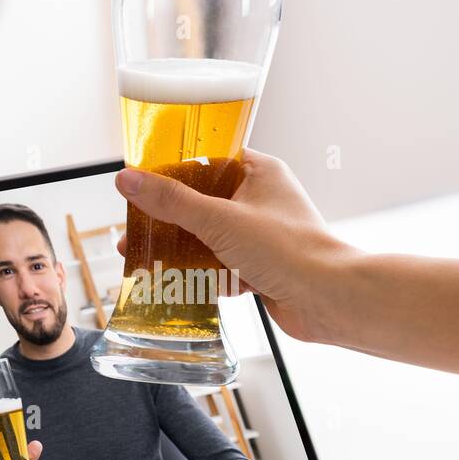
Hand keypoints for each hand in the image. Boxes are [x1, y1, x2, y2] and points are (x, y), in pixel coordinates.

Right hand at [114, 149, 356, 343]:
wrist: (329, 300)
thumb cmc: (289, 250)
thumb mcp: (220, 219)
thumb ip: (173, 201)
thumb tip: (129, 180)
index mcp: (259, 172)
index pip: (208, 159)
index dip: (173, 168)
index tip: (142, 178)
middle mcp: (261, 200)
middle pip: (202, 201)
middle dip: (167, 218)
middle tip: (133, 227)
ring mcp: (261, 236)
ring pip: (209, 237)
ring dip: (178, 249)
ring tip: (141, 259)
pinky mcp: (260, 268)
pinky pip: (221, 267)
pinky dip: (199, 275)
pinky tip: (172, 284)